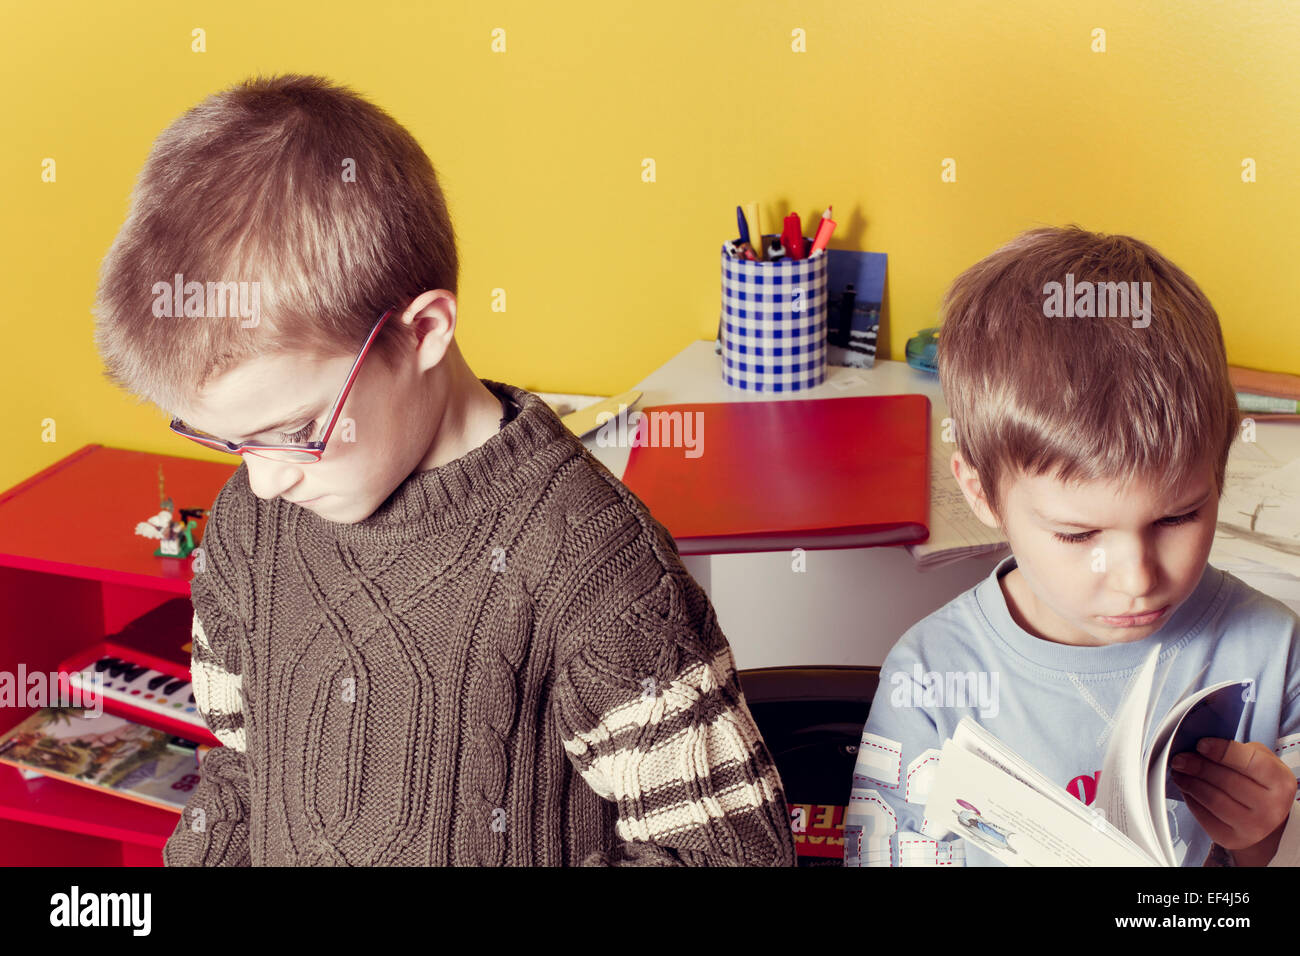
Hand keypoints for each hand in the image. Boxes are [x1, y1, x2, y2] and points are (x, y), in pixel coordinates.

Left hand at [1171, 738, 1296, 865]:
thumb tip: (1199, 747)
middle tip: (1179, 758)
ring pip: (1213, 800)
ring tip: (1178, 772)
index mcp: (1280, 781)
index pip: (1250, 763)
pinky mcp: (1232, 838)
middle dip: (1198, 767)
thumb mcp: (1258, 758)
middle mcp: (1271, 807)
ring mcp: (1253, 827)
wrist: (1264, 814)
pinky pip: (1204, 816)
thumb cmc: (1258, 780)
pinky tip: (1185, 788)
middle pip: (1226, 781)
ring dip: (1189, 783)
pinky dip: (1190, 799)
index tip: (1199, 744)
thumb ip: (1235, 749)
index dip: (1222, 752)